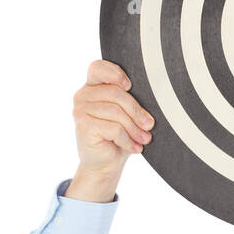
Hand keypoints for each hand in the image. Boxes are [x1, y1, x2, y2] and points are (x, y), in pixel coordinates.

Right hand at [65, 59, 154, 200]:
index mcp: (92, 87)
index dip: (115, 73)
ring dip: (134, 128)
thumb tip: (153, 98)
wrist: (104, 165)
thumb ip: (130, 101)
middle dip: (137, 111)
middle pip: (116, 93)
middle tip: (149, 125)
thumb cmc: (117, 138)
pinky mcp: (84, 126)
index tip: (130, 86)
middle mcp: (82, 96)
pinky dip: (128, 139)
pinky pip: (114, 128)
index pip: (98, 68)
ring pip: (117, 112)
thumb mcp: (126, 115)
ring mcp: (80, 110)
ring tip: (144, 139)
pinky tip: (134, 147)